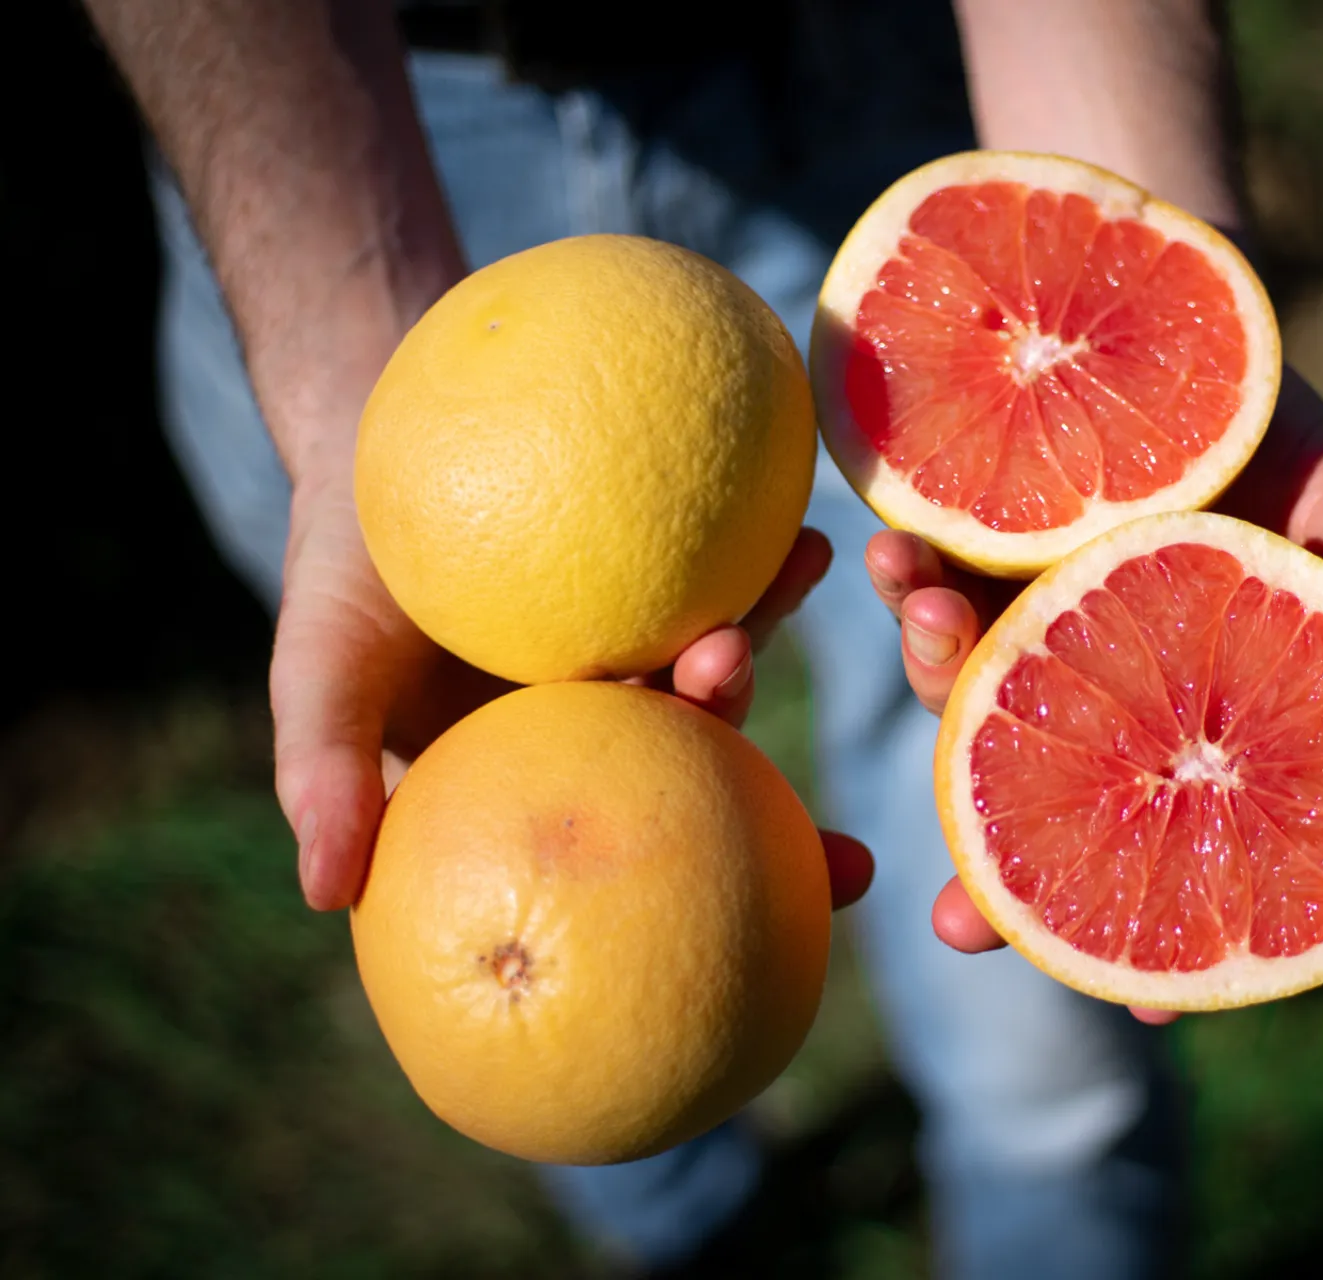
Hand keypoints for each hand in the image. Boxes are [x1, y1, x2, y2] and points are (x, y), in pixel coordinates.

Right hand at [272, 473, 873, 912]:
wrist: (381, 436)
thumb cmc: (342, 571)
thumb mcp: (319, 668)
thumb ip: (321, 769)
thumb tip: (323, 893)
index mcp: (549, 782)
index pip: (628, 856)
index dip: (702, 902)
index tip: (781, 944)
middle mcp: (612, 730)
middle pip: (701, 774)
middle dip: (763, 792)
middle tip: (795, 771)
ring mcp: (651, 646)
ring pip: (727, 671)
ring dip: (765, 645)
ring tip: (791, 594)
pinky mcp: (676, 570)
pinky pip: (731, 579)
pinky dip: (769, 571)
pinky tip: (805, 540)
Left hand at [864, 368, 1322, 1023]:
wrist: (1173, 326)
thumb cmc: (1276, 430)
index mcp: (1185, 709)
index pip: (1175, 844)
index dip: (1164, 941)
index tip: (1148, 1017)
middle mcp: (1094, 690)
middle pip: (1043, 807)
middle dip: (999, 876)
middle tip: (962, 926)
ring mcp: (1019, 627)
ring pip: (966, 700)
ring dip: (935, 684)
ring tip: (927, 629)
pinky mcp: (964, 551)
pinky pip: (923, 584)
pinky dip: (902, 578)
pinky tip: (886, 552)